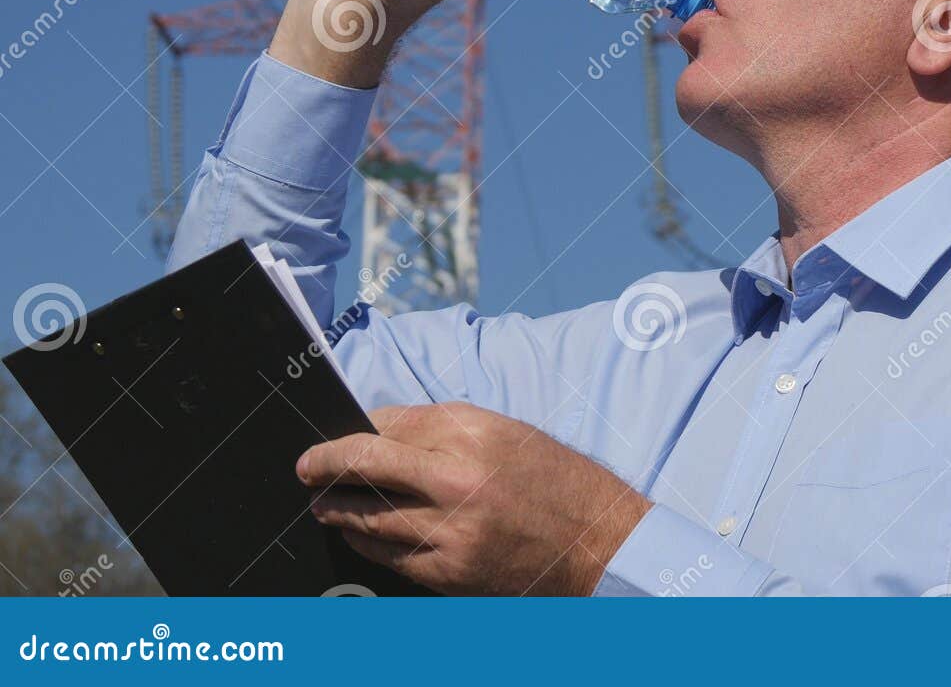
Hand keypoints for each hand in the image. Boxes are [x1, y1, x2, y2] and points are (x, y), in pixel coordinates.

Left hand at [297, 402, 650, 595]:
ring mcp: (450, 528)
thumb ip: (448, 431)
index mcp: (475, 431)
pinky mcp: (449, 570)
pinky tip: (358, 533)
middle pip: (366, 462)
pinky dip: (367, 541)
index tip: (339, 434)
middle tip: (307, 467)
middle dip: (326, 463)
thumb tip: (385, 432)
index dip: (355, 428)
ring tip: (323, 503)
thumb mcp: (510, 435)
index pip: (391, 423)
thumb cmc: (560, 483)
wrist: (601, 544)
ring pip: (368, 515)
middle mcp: (457, 476)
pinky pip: (389, 555)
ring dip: (337, 507)